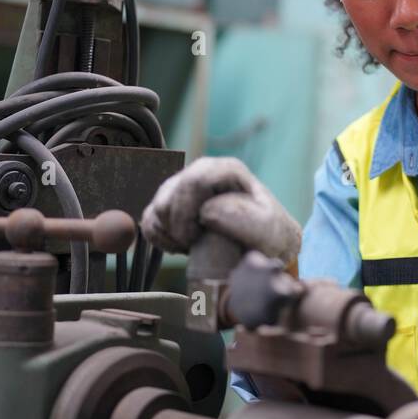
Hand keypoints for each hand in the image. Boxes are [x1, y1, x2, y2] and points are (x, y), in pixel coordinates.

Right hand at [140, 157, 301, 266]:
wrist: (262, 248)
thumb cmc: (268, 236)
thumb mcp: (267, 229)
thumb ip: (243, 218)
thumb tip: (206, 211)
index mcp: (226, 170)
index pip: (193, 181)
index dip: (187, 212)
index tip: (195, 237)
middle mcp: (202, 172)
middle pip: (169, 196)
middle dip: (178, 227)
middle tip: (196, 244)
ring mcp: (184, 187)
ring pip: (156, 209)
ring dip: (171, 234)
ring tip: (195, 245)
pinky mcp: (171, 205)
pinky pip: (149, 221)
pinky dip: (160, 238)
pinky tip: (182, 246)